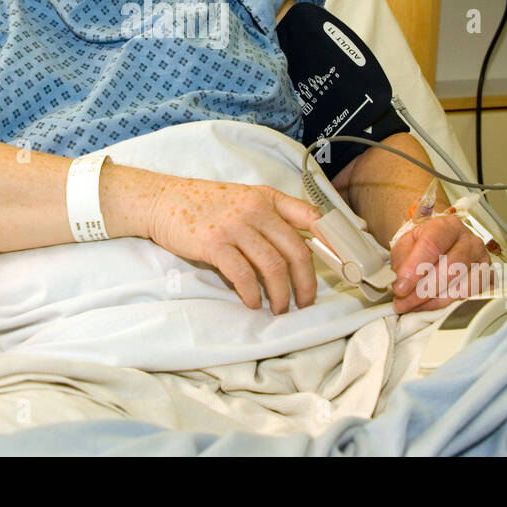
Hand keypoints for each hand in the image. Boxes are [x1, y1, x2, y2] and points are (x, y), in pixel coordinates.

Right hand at [142, 176, 321, 314]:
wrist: (163, 200)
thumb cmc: (205, 205)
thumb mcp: (243, 200)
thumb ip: (270, 218)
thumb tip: (299, 252)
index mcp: (268, 197)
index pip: (310, 216)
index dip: (331, 240)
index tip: (343, 261)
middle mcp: (256, 209)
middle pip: (296, 250)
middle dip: (306, 283)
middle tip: (305, 302)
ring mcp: (235, 225)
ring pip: (273, 266)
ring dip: (281, 294)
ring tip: (279, 308)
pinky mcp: (214, 243)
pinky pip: (243, 274)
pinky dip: (252, 293)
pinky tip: (252, 302)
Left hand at [388, 213, 488, 312]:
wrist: (438, 246)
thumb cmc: (423, 245)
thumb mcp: (405, 247)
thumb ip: (402, 264)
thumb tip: (401, 285)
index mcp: (446, 226)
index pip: (432, 245)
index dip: (414, 269)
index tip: (400, 287)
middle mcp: (468, 240)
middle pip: (450, 268)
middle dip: (422, 290)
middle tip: (403, 301)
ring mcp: (481, 260)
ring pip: (460, 286)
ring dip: (432, 300)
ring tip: (412, 304)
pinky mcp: (486, 278)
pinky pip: (467, 297)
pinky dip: (444, 304)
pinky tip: (428, 304)